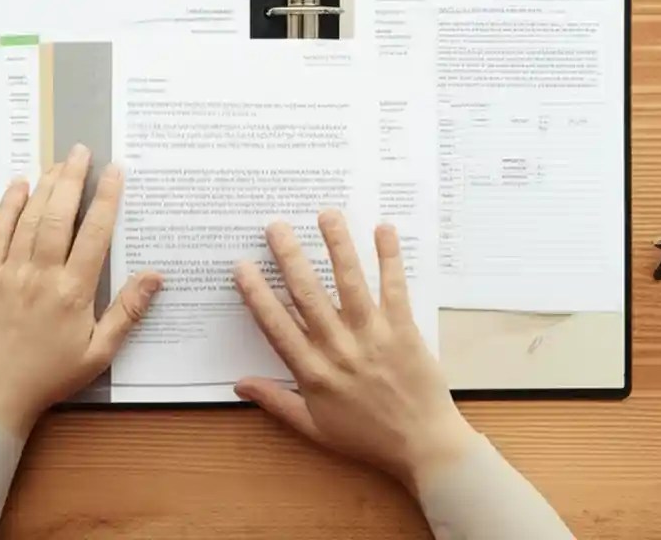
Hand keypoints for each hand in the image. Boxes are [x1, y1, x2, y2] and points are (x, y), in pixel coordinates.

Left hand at [0, 145, 161, 437]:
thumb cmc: (50, 376)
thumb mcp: (99, 351)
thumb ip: (127, 311)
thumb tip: (155, 277)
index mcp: (73, 291)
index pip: (95, 233)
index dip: (107, 198)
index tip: (115, 171)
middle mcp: (42, 274)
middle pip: (60, 214)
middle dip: (73, 178)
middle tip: (82, 150)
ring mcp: (11, 272)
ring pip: (31, 218)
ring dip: (45, 186)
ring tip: (59, 162)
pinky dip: (8, 206)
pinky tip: (18, 186)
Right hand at [233, 210, 475, 494]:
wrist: (422, 446)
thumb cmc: (367, 438)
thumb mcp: (313, 428)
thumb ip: (275, 401)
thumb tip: (238, 383)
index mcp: (313, 373)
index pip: (277, 326)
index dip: (257, 295)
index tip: (242, 266)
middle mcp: (339, 349)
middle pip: (308, 295)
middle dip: (290, 257)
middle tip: (275, 226)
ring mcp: (373, 337)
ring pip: (350, 283)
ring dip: (337, 246)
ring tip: (326, 214)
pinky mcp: (404, 331)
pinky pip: (395, 289)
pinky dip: (389, 258)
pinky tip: (382, 230)